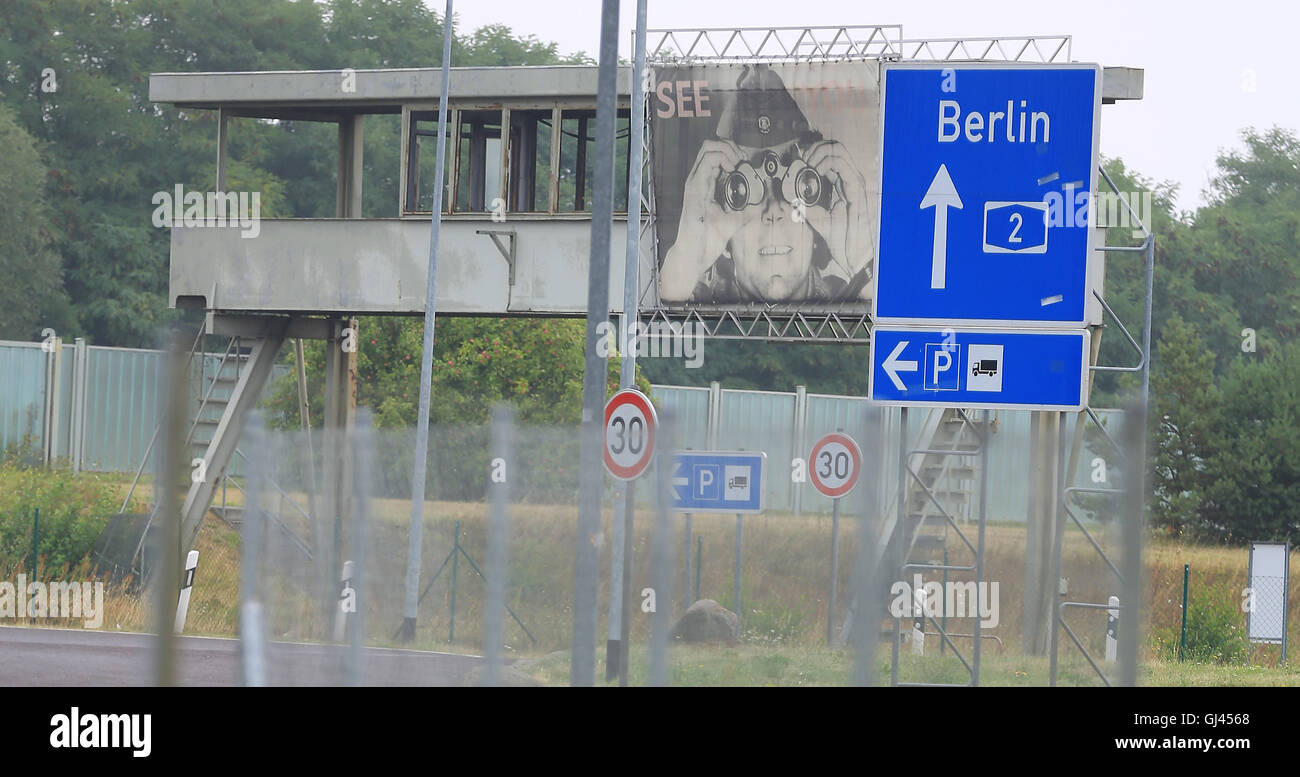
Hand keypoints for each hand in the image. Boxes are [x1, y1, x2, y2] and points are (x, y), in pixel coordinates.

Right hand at [660, 140, 749, 300]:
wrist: (695, 254)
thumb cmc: (708, 240)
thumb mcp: (734, 221)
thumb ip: (746, 211)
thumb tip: (762, 204)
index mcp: (705, 184)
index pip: (716, 154)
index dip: (733, 151)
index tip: (746, 163)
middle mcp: (698, 179)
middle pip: (711, 144)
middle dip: (731, 145)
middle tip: (743, 160)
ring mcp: (695, 181)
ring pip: (708, 146)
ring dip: (728, 149)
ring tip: (738, 163)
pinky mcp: (694, 186)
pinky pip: (708, 159)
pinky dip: (723, 157)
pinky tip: (733, 169)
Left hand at [800, 140, 872, 284]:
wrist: (847, 249)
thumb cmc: (834, 234)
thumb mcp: (813, 215)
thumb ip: (803, 203)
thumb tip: (787, 195)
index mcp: (841, 181)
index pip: (829, 154)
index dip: (812, 152)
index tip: (798, 161)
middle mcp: (849, 177)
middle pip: (834, 146)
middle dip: (815, 148)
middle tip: (801, 160)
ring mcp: (854, 179)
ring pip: (838, 149)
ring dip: (818, 153)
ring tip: (807, 164)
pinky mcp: (855, 185)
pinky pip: (840, 163)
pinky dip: (824, 162)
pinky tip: (814, 171)